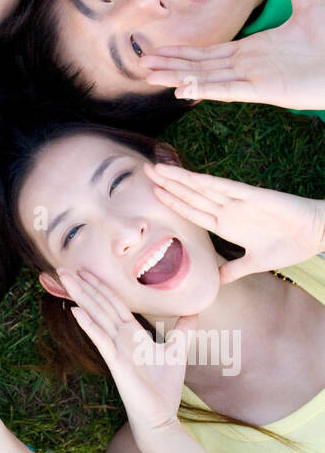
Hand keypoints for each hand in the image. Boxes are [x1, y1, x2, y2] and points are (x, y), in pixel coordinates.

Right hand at [56, 267, 186, 446]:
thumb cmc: (165, 387)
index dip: (100, 286)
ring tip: (66, 279)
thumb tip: (195, 310)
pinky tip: (75, 311)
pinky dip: (88, 324)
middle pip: (100, 305)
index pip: (113, 303)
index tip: (85, 270)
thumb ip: (183, 330)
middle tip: (63, 268)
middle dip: (83, 286)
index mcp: (132, 333)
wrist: (160, 416)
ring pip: (96, 316)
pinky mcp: (115, 362)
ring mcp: (116, 348)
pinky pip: (100, 339)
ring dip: (81, 297)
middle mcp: (121, 338)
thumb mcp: (178, 351)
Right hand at [140, 0, 324, 110]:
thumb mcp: (310, 4)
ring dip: (177, 77)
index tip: (159, 50)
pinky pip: (228, 91)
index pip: (209, 52)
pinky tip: (181, 89)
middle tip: (142, 64)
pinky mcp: (265, 91)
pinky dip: (204, 90)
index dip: (182, 52)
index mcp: (253, 50)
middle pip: (200, 66)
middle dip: (170, 64)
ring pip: (206, 79)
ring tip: (149, 76)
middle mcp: (248, 67)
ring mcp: (254, 80)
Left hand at [144, 163, 324, 284]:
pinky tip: (192, 178)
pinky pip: (229, 188)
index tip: (153, 193)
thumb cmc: (289, 245)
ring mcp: (239, 202)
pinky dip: (210, 183)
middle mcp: (228, 210)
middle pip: (191, 196)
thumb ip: (233, 270)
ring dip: (181, 179)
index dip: (172, 202)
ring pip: (203, 188)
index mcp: (227, 224)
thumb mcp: (255, 263)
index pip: (192, 211)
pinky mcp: (254, 196)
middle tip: (145, 171)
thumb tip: (216, 283)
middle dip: (168, 184)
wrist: (315, 234)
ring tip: (159, 169)